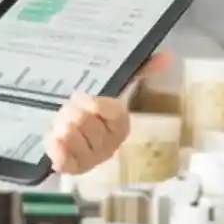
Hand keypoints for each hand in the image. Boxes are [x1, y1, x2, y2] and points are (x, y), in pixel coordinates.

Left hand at [46, 51, 172, 173]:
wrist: (64, 132)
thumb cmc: (88, 109)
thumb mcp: (109, 88)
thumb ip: (138, 71)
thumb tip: (167, 55)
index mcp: (121, 124)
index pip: (113, 111)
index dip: (94, 103)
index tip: (84, 99)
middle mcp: (110, 144)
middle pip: (87, 121)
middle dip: (72, 111)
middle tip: (69, 111)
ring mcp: (91, 158)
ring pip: (72, 135)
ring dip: (61, 124)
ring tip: (61, 124)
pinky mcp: (72, 168)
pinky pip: (65, 159)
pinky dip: (57, 148)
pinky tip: (55, 140)